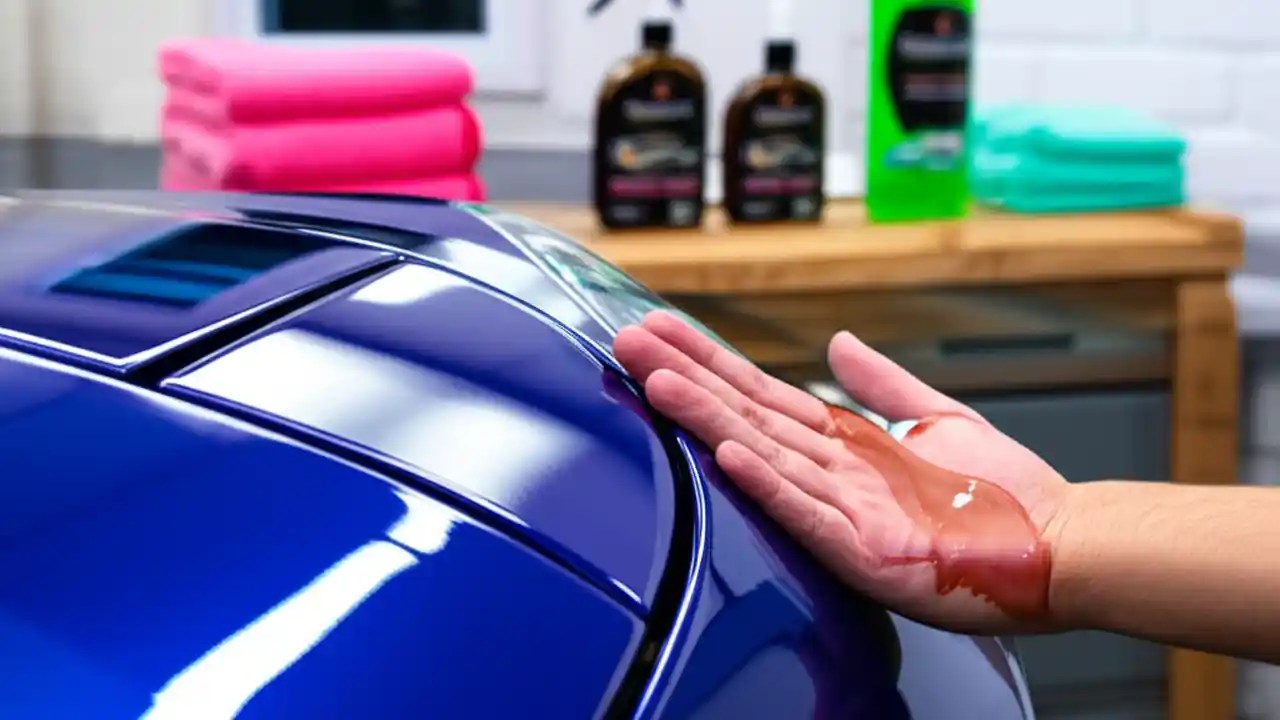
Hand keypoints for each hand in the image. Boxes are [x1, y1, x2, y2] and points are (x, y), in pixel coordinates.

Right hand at [614, 311, 1071, 634]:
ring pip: (763, 457)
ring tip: (658, 383)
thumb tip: (839, 343)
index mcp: (843, 447)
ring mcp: (842, 514)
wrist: (1061, 545)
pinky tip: (725, 454)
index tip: (663, 327)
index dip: (712, 361)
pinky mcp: (864, 551)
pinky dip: (765, 483)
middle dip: (687, 378)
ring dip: (708, 422)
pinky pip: (805, 512)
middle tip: (628, 342)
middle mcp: (831, 477)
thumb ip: (884, 384)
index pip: (762, 394)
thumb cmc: (1002, 493)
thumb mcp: (938, 417)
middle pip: (746, 417)